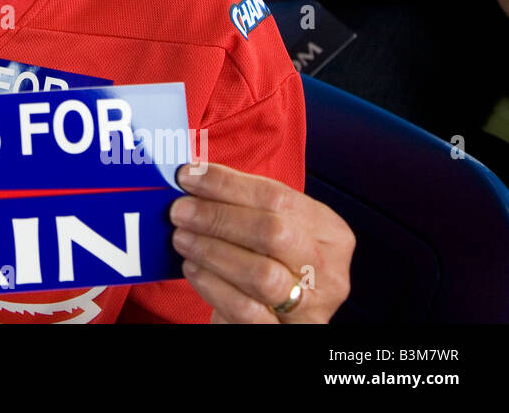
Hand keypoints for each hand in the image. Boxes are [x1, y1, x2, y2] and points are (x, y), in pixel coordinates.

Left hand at [170, 164, 353, 323]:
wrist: (271, 317)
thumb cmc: (265, 262)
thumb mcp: (267, 229)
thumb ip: (241, 203)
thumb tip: (192, 176)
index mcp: (330, 231)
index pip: (277, 196)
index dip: (227, 184)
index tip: (187, 176)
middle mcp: (329, 270)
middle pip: (274, 233)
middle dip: (219, 217)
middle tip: (180, 211)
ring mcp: (313, 307)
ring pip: (262, 274)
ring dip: (212, 250)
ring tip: (182, 238)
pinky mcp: (287, 333)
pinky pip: (247, 310)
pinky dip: (213, 285)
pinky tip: (192, 269)